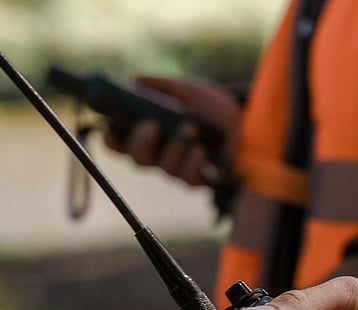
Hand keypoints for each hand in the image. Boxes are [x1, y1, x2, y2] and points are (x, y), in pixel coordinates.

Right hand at [103, 76, 239, 185]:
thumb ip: (164, 87)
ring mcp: (179, 170)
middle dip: (141, 142)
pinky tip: (201, 150)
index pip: (122, 144)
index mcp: (151, 135)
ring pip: (165, 168)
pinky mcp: (200, 180)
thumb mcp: (189, 91)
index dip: (112, 141)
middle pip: (138, 159)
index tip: (110, 130)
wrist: (248, 123)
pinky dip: (193, 163)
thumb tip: (137, 81)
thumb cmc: (214, 109)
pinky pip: (189, 179)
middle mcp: (160, 156)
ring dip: (175, 147)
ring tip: (190, 127)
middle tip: (151, 124)